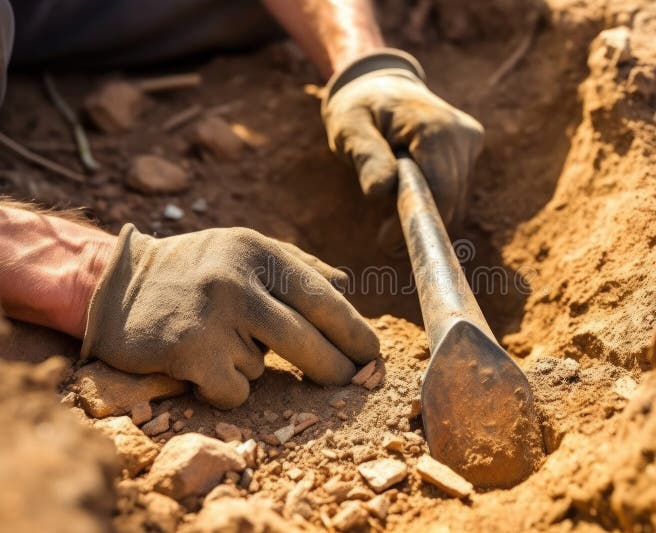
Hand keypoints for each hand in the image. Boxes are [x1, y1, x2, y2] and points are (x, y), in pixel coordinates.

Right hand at [81, 224, 379, 408]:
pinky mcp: (189, 351)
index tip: (373, 352)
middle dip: (336, 367)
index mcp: (259, 252)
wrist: (116, 285)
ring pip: (265, 368)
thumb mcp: (245, 250)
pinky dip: (229, 388)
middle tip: (349, 380)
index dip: (354, 330)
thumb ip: (298, 265)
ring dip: (254, 366)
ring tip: (222, 343)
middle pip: (307, 339)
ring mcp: (212, 315)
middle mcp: (238, 279)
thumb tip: (348, 286)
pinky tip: (204, 366)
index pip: (323, 297)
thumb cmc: (194, 271)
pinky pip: (236, 390)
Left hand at [321, 49, 483, 238]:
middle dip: (420, 224)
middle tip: (385, 241)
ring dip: (428, 215)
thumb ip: (366, 157)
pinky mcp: (471, 148)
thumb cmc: (359, 109)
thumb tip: (380, 191)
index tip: (386, 244)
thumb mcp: (349, 128)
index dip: (417, 222)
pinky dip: (435, 203)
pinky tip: (410, 197)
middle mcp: (461, 134)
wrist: (379, 85)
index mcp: (434, 126)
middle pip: (452, 201)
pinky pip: (457, 192)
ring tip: (392, 214)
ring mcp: (470, 141)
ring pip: (457, 201)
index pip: (441, 190)